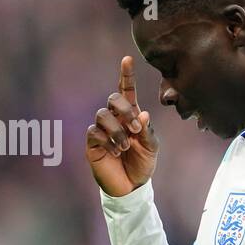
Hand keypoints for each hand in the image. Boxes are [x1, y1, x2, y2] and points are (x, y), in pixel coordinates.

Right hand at [86, 56, 160, 197]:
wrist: (132, 186)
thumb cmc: (142, 164)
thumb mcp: (151, 147)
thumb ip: (147, 130)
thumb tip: (143, 113)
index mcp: (131, 116)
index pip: (126, 91)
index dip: (126, 75)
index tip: (128, 59)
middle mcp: (115, 119)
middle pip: (113, 98)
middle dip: (125, 110)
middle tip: (136, 129)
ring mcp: (102, 129)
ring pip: (102, 115)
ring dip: (117, 130)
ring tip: (126, 146)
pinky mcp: (92, 142)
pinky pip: (95, 132)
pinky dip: (108, 141)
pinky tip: (117, 152)